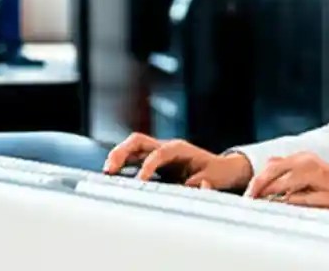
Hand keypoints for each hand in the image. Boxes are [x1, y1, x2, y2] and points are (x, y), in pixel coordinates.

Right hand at [102, 133, 253, 190]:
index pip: (159, 153)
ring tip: (106, 173)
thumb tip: (191, 187)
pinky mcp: (153, 160)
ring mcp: (158, 151)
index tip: (140, 181)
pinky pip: (133, 158)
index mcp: (180, 148)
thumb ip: (203, 183)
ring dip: (117, 157)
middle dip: (122, 152)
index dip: (148, 166)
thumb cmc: (217, 172)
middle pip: (138, 141)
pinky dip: (122, 164)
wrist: (222, 168)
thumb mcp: (214, 179)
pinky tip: (113, 176)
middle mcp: (166, 146)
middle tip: (110, 170)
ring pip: (132, 147)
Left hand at [245, 152, 328, 219]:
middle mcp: (311, 164)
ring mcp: (320, 180)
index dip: (256, 179)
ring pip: (286, 184)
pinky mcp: (328, 196)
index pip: (272, 165)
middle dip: (258, 186)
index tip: (247, 193)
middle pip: (275, 171)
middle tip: (249, 199)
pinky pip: (303, 200)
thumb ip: (291, 169)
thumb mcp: (313, 172)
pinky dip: (289, 204)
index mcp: (305, 158)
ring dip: (270, 195)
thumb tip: (268, 168)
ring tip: (260, 204)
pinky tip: (281, 208)